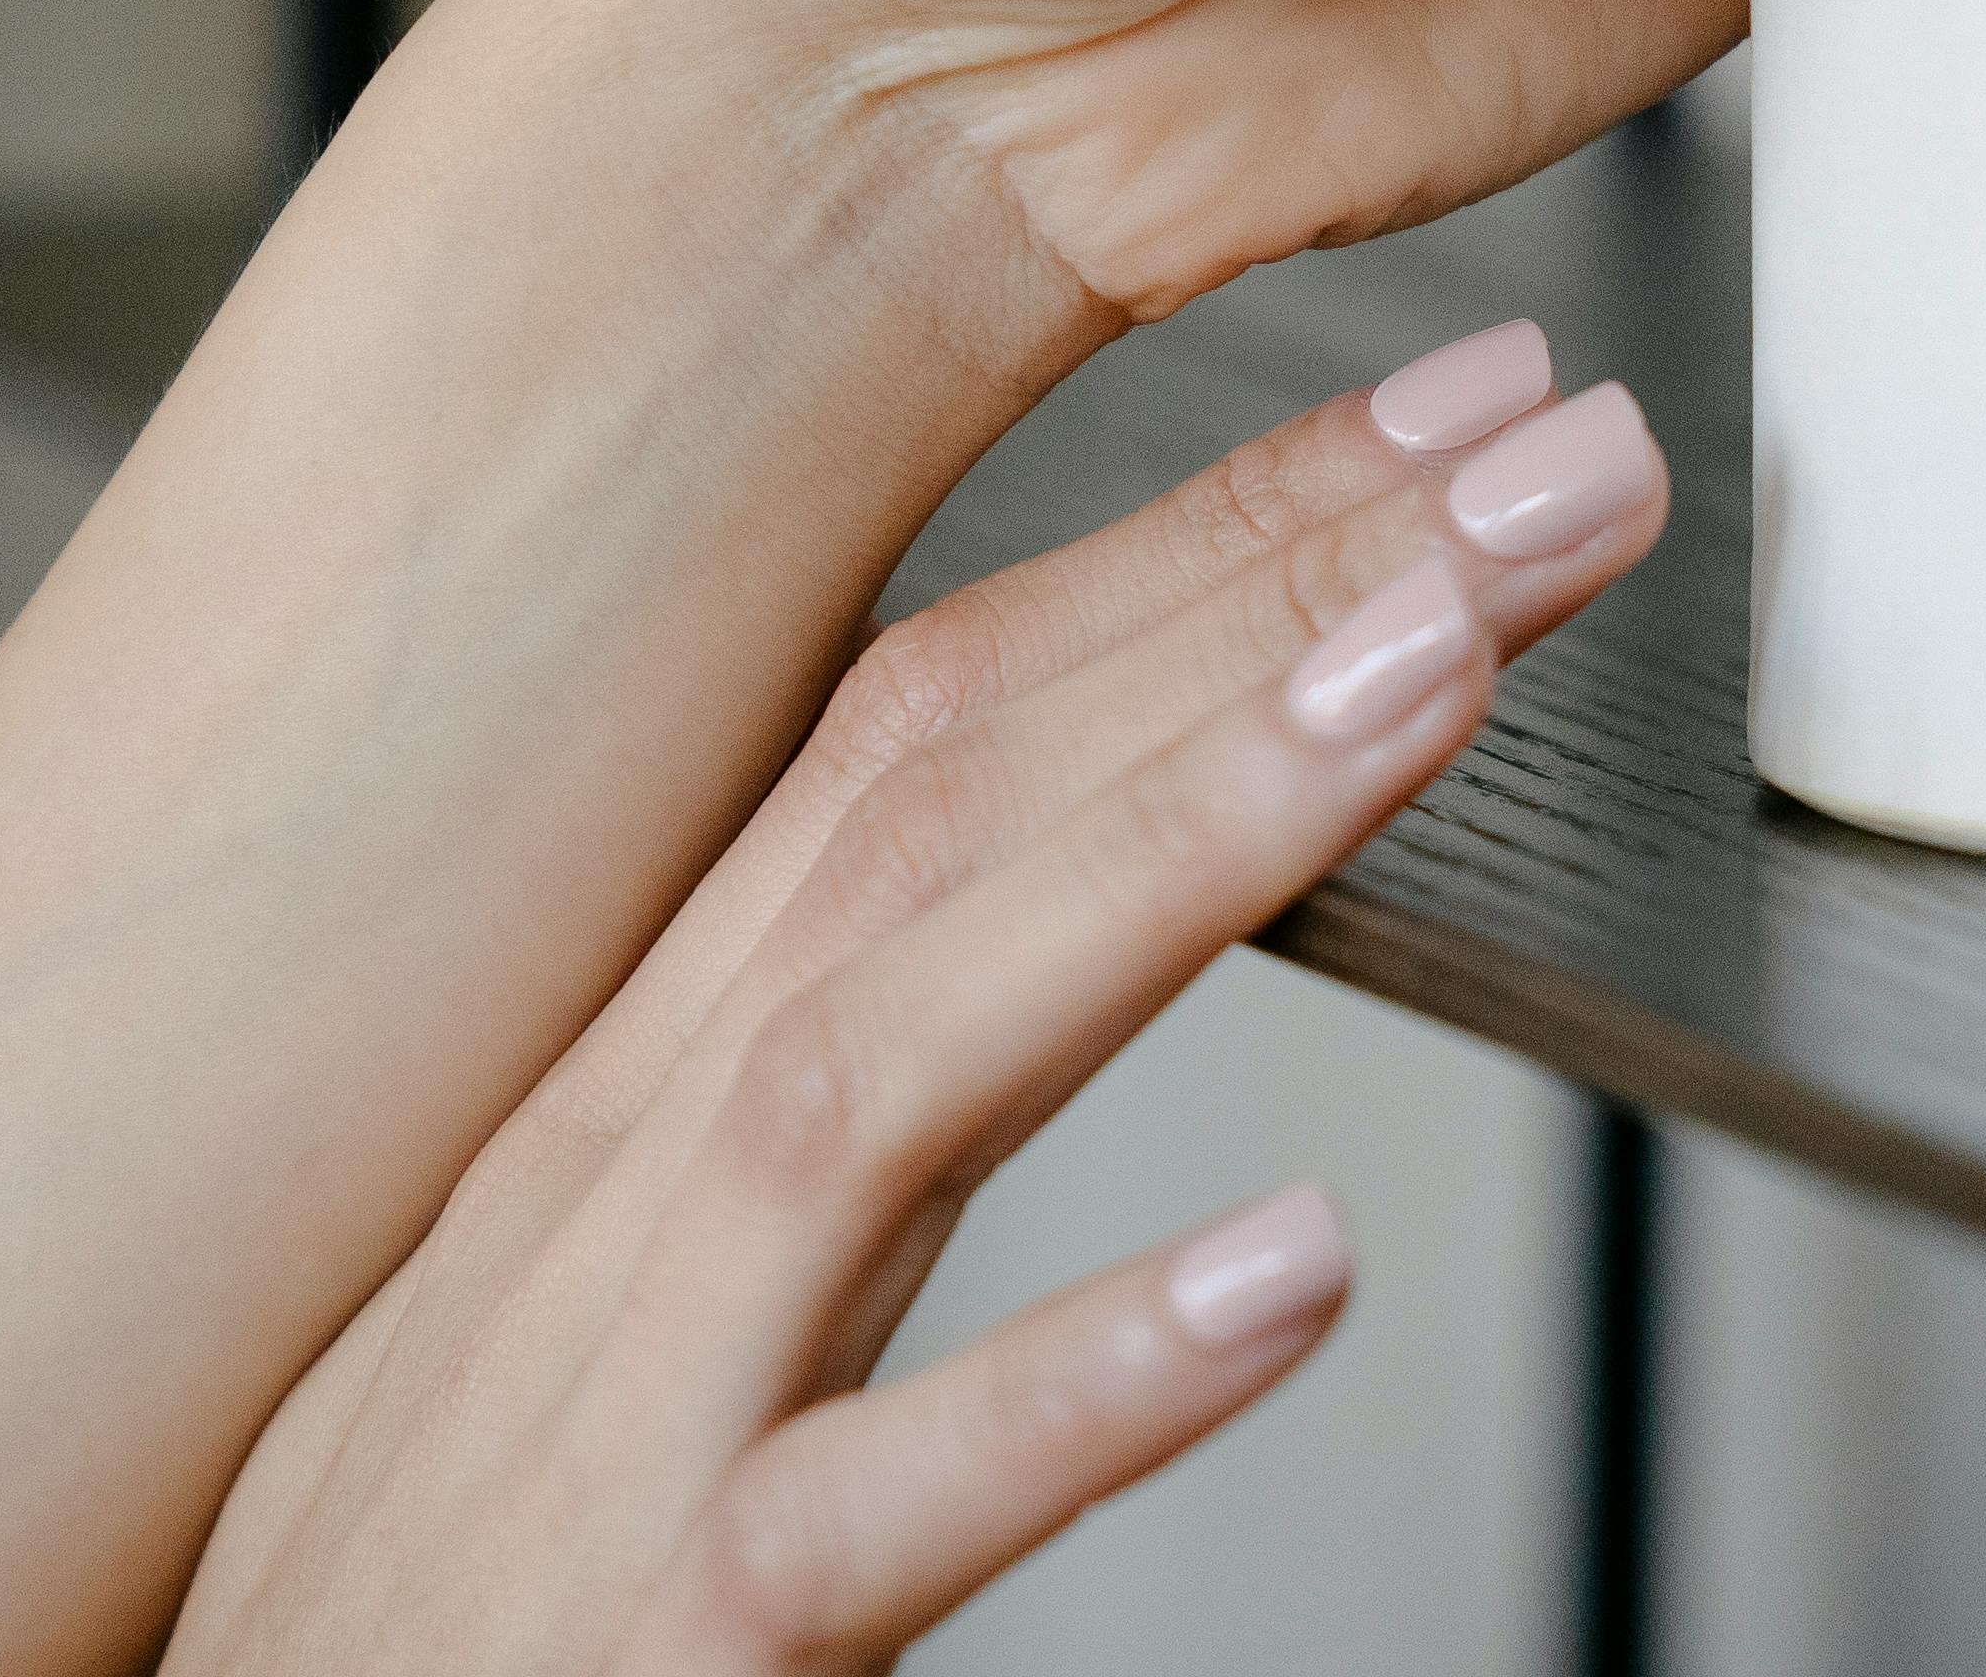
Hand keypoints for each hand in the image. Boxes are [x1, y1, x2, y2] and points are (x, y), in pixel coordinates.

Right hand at [169, 317, 1664, 1675]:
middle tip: (1560, 461)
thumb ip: (812, 1104)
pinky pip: (874, 1505)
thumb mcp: (601, 1303)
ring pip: (891, 1071)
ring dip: (1179, 849)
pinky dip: (1082, 1374)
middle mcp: (609, 1208)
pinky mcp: (652, 1658)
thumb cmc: (425, 1629)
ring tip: (1435, 678)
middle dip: (1263, 598)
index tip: (1447, 430)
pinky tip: (1294, 1269)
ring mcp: (618, 1422)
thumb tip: (1029, 895)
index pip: (931, 737)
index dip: (1198, 550)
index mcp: (624, 1107)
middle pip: (947, 816)